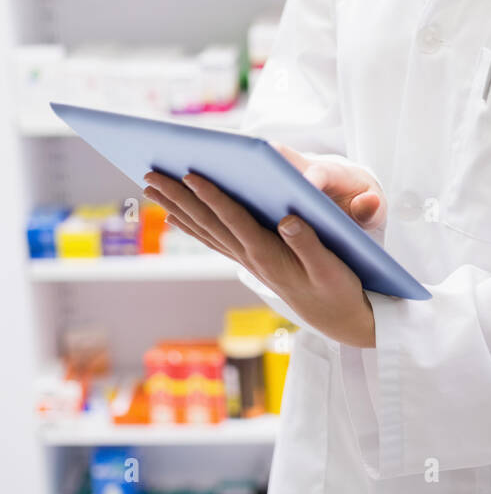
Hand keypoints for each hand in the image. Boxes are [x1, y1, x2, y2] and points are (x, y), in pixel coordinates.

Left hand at [142, 147, 386, 347]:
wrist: (338, 318)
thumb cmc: (338, 289)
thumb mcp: (331, 268)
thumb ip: (309, 243)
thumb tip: (288, 219)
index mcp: (269, 255)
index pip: (235, 220)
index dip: (213, 197)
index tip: (190, 175)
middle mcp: (251, 258)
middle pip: (209, 223)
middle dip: (179, 197)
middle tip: (149, 175)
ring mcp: (248, 260)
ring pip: (205, 230)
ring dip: (178, 207)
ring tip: (152, 188)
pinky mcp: (252, 261)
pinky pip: (214, 239)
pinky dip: (193, 225)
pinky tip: (177, 215)